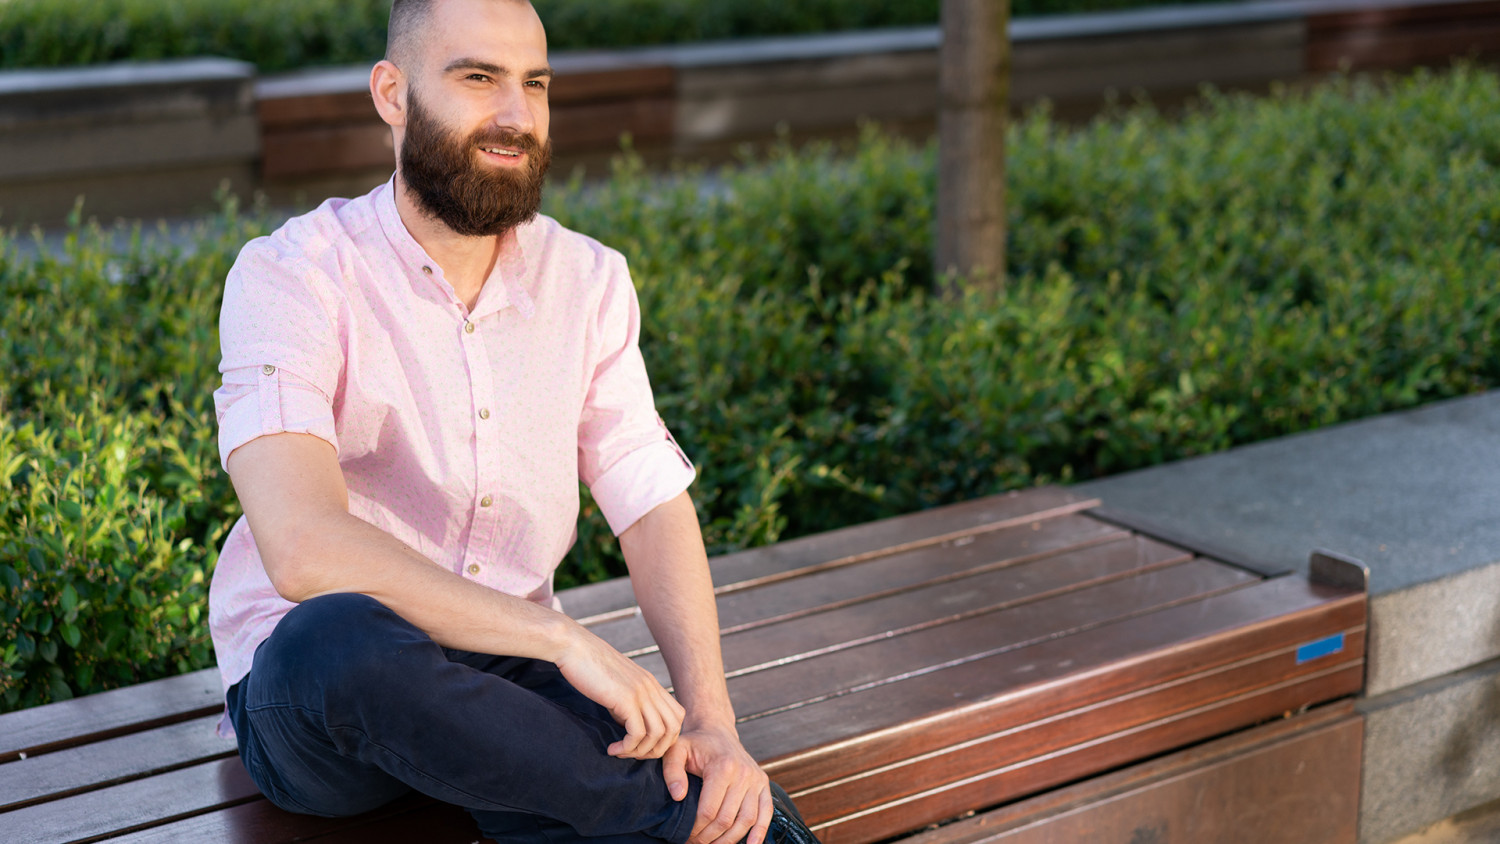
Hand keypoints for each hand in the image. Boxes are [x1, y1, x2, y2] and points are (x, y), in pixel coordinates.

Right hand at [552, 624, 684, 758]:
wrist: (573, 646)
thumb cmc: (588, 667)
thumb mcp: (615, 687)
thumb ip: (627, 704)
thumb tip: (628, 727)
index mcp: (651, 683)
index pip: (677, 716)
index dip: (664, 738)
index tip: (640, 745)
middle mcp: (651, 687)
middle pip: (674, 728)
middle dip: (657, 749)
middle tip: (633, 754)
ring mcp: (641, 692)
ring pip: (659, 734)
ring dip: (641, 751)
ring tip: (621, 753)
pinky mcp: (626, 698)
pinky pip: (638, 733)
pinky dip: (627, 748)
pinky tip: (612, 749)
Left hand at [664, 723, 771, 843]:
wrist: (717, 731)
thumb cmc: (695, 744)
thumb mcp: (676, 750)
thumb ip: (672, 772)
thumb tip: (678, 796)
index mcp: (722, 767)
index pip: (709, 811)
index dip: (696, 829)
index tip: (685, 836)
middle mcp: (743, 774)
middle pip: (727, 819)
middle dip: (709, 837)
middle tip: (695, 843)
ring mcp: (756, 780)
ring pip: (746, 821)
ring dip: (730, 840)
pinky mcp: (763, 784)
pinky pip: (766, 813)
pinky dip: (760, 832)